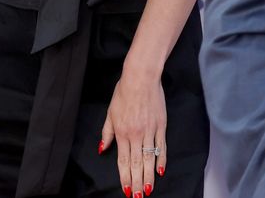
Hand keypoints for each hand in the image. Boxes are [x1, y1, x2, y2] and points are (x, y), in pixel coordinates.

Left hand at [99, 72, 166, 197]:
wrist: (140, 78)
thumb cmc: (123, 92)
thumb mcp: (110, 112)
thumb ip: (107, 132)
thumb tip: (102, 148)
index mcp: (122, 131)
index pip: (123, 159)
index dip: (124, 176)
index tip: (126, 189)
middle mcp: (136, 134)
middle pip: (137, 163)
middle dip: (136, 182)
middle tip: (137, 196)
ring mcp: (150, 131)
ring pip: (149, 159)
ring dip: (149, 176)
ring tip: (148, 190)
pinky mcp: (161, 126)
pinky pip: (162, 147)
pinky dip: (161, 160)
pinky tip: (160, 172)